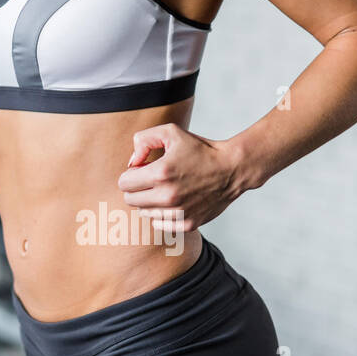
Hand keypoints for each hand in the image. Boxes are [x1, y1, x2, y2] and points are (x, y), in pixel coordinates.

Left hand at [116, 123, 241, 232]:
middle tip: (151, 179)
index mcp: (160, 173)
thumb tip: (131, 163)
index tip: (142, 170)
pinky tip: (173, 201)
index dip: (130, 174)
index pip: (124, 183)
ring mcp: (179, 212)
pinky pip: (159, 223)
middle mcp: (168, 196)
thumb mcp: (170, 132)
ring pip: (144, 212)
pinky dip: (161, 214)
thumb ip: (143, 140)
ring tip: (165, 189)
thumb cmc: (200, 149)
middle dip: (136, 188)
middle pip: (130, 199)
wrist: (232, 169)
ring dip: (148, 201)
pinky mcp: (188, 224)